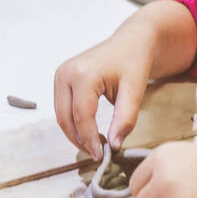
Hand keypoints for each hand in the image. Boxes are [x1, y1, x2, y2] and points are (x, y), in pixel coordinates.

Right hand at [53, 27, 153, 158]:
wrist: (131, 42)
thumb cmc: (134, 62)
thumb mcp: (135, 91)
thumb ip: (125, 119)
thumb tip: (114, 146)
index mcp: (83, 74)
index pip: (81, 116)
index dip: (90, 139)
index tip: (102, 155)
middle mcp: (66, 73)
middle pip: (65, 118)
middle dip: (79, 140)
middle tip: (97, 154)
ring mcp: (61, 75)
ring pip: (61, 115)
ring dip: (75, 133)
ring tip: (96, 144)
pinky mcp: (61, 79)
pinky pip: (62, 108)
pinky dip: (74, 123)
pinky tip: (90, 131)